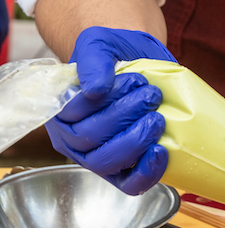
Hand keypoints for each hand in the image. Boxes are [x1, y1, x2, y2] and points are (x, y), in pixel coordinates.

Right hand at [46, 27, 176, 194]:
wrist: (138, 59)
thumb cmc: (114, 52)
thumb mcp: (100, 42)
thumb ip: (93, 60)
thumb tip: (94, 90)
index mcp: (61, 109)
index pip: (72, 115)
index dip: (106, 100)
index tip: (135, 79)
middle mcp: (73, 137)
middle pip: (88, 140)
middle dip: (125, 117)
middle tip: (152, 96)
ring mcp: (97, 155)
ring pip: (106, 163)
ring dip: (135, 141)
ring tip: (157, 117)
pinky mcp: (123, 168)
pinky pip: (127, 184)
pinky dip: (145, 173)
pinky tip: (161, 152)